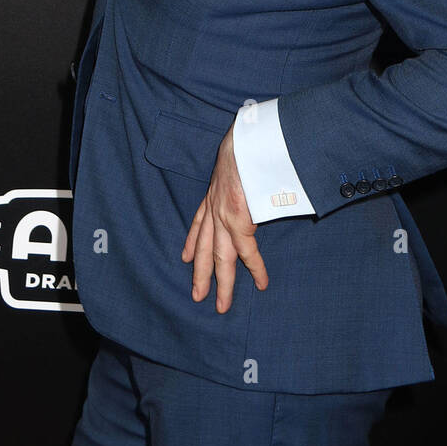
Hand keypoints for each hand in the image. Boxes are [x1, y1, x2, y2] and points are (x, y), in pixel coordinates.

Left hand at [181, 123, 268, 313]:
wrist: (245, 139)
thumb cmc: (246, 146)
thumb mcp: (233, 162)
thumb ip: (237, 177)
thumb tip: (250, 180)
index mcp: (213, 194)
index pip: (198, 224)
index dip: (191, 242)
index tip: (185, 258)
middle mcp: (214, 208)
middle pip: (204, 249)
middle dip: (201, 274)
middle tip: (198, 296)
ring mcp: (224, 216)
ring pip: (221, 258)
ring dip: (223, 284)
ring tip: (222, 306)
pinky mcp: (239, 219)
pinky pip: (247, 251)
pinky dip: (255, 268)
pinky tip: (261, 283)